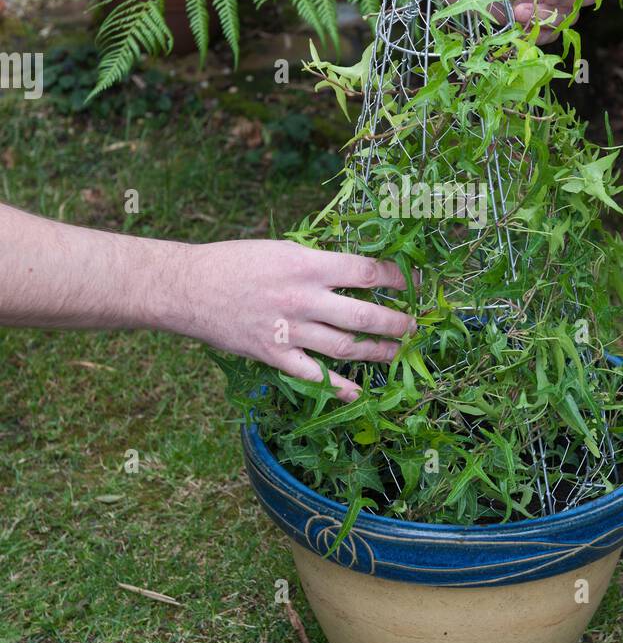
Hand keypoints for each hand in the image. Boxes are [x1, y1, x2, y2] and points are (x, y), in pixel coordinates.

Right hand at [184, 240, 415, 401]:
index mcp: (306, 264)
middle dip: (396, 321)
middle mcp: (303, 298)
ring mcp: (289, 330)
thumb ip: (318, 262)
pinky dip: (338, 387)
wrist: (187, 288)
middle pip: (363, 314)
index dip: (396, 277)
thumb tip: (356, 271)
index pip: (365, 271)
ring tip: (396, 351)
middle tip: (414, 324)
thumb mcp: (282, 249)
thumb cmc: (234, 262)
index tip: (412, 282)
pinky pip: (313, 376)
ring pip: (345, 347)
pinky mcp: (273, 355)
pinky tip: (358, 392)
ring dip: (377, 351)